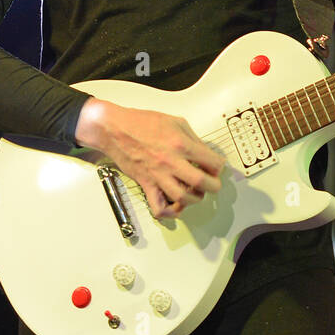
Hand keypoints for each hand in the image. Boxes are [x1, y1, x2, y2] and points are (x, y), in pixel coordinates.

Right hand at [76, 99, 224, 219]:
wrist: (115, 129)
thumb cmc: (141, 122)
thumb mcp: (175, 121)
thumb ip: (193, 138)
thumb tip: (205, 153)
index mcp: (181, 144)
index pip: (212, 162)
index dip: (219, 166)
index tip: (217, 166)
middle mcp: (171, 162)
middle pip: (201, 183)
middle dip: (213, 185)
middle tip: (213, 183)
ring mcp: (158, 175)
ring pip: (183, 198)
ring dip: (195, 198)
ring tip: (195, 192)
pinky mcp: (146, 184)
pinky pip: (159, 207)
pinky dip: (170, 212)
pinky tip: (176, 205)